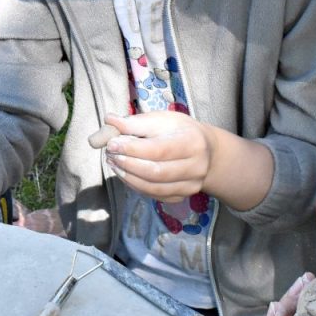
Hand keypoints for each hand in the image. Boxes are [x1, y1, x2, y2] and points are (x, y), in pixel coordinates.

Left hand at [98, 111, 215, 202]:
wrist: (206, 151)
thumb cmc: (180, 131)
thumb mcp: (162, 119)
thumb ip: (135, 122)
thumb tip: (109, 120)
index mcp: (193, 142)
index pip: (159, 150)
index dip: (132, 149)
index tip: (112, 144)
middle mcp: (196, 167)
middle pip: (156, 172)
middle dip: (128, 164)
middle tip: (110, 154)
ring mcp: (191, 186)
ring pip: (154, 188)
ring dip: (129, 177)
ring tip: (113, 164)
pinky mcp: (182, 197)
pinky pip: (155, 195)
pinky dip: (136, 186)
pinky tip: (125, 174)